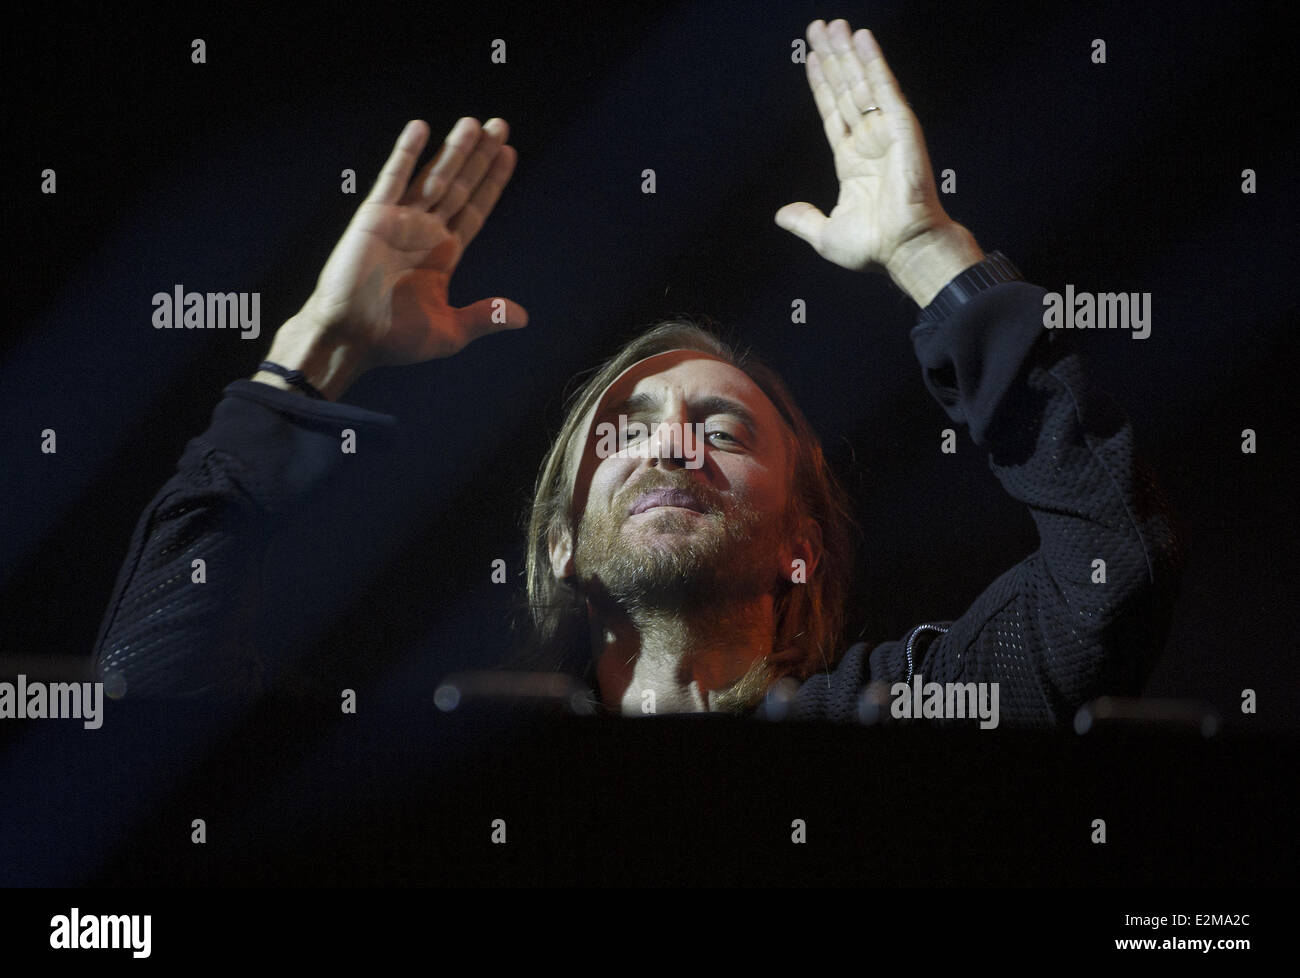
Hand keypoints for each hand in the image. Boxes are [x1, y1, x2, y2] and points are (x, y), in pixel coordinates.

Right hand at [306, 117, 527, 367]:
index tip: (509, 155)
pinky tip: (420, 128)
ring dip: (453, 150)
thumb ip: (486, 316)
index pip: (476, 210)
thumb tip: (523, 318)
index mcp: (445, 255)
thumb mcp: (451, 331)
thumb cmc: (396, 340)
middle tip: (499, 125)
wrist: (351, 338)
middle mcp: (425, 232)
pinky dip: (406, 153)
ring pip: (434, 176)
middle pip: (461, 186)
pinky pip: (393, 178)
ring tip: (474, 123)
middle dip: (479, 156)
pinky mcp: (374, 217)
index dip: (492, 183)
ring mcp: (400, 221)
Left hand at [775, 20, 958, 280]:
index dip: (821, 86)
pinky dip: (873, 62)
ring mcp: (886, 132)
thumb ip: (804, 220)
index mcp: (852, 164)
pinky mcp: (902, 127)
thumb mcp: (825, 236)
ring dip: (848, 53)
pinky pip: (885, 88)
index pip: (832, 114)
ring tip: (833, 25)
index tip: (812, 60)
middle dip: (833, 58)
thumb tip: (782, 215)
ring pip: (861, 83)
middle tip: (819, 27)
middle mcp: (869, 142)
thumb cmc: (873, 247)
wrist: (904, 249)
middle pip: (845, 90)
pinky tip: (862, 38)